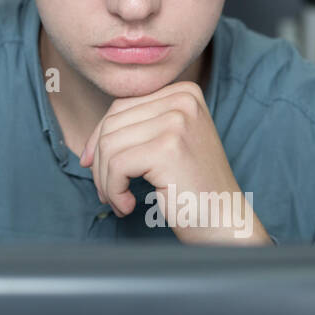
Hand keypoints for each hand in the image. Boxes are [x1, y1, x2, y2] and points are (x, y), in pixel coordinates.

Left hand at [80, 81, 268, 245]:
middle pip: (111, 124)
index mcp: (184, 92)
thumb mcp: (168, 145)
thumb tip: (89, 144)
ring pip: (109, 145)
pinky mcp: (168, 148)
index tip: (93, 166)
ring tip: (119, 200)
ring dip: (105, 180)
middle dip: (99, 162)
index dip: (98, 138)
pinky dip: (114, 190)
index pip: (120, 107)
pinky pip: (116, 165)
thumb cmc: (193, 189)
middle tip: (109, 192)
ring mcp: (177, 122)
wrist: (225, 222)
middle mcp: (183, 100)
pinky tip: (128, 206)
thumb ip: (137, 130)